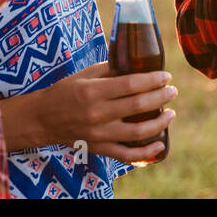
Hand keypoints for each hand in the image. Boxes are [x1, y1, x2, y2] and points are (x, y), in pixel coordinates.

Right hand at [0, 61, 175, 162]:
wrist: (43, 118)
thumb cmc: (65, 91)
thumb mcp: (84, 74)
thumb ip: (110, 68)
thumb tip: (136, 62)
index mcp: (93, 91)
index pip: (131, 84)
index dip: (153, 80)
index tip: (166, 77)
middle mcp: (97, 113)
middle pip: (138, 105)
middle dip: (161, 97)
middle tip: (173, 91)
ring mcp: (99, 134)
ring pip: (137, 132)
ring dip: (159, 123)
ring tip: (171, 114)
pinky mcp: (99, 148)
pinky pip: (126, 154)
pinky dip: (146, 152)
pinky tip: (160, 144)